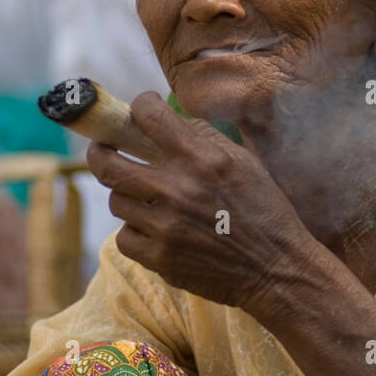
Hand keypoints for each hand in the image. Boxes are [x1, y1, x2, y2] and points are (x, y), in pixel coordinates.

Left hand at [86, 91, 316, 311]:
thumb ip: (203, 137)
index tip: (139, 111)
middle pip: (108, 164)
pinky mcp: (160, 258)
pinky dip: (135, 231)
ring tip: (145, 197)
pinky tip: (154, 229)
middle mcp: (179, 189)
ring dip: (128, 195)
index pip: (148, 117)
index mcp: (202, 158)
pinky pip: (124, 237)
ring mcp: (166, 226)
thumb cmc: (264, 210)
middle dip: (99, 152)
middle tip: (103, 151)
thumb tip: (166, 118)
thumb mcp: (243, 161)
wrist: (276, 269)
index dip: (138, 107)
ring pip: (116, 200)